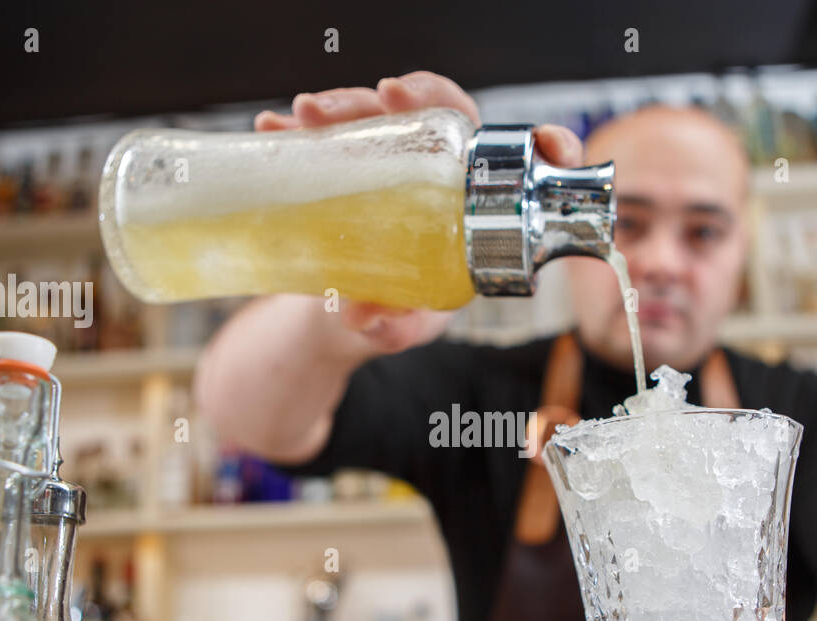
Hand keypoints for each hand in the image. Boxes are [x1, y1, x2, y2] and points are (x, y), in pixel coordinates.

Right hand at [253, 70, 583, 353]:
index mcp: (471, 211)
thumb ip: (393, 328)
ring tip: (302, 114)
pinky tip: (273, 126)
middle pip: (439, 118)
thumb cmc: (390, 318)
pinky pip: (330, 133)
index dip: (543, 145)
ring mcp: (390, 164)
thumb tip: (368, 317)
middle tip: (380, 96)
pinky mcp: (348, 163)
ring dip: (343, 104)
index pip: (517, 165)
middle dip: (413, 96)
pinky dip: (299, 127)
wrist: (341, 318)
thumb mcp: (399, 329)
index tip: (543, 140)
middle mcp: (437, 176)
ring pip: (380, 113)